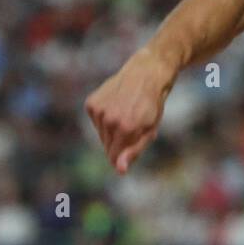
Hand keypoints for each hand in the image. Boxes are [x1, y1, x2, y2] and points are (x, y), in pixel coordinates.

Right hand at [84, 47, 177, 173]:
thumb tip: (119, 170)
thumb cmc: (152, 105)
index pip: (115, 157)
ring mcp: (98, 110)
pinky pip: (95, 121)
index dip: (122, 158)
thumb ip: (134, 151)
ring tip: (126, 114)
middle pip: (107, 146)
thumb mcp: (149, 130)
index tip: (129, 152)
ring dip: (112, 130)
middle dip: (119, 143)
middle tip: (133, 126)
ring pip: (101, 134)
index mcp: (126, 128)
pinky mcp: (91, 103)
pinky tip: (116, 106)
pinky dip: (104, 118)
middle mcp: (109, 120)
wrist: (145, 74)